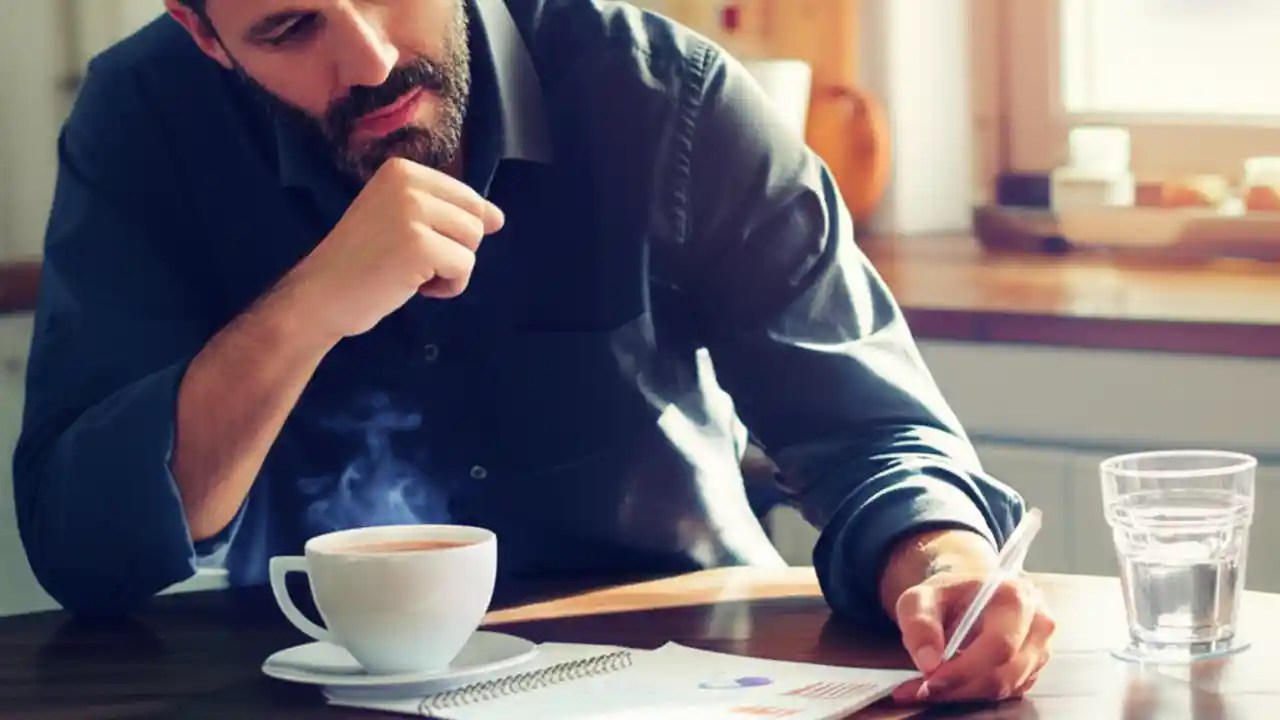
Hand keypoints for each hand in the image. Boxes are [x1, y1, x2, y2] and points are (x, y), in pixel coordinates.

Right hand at [276, 158, 505, 341]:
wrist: (321, 295)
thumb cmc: (363, 262)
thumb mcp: (403, 222)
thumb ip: (448, 214)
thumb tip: (498, 218)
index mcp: (402, 169)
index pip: (467, 197)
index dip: (454, 231)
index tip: (412, 243)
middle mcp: (407, 182)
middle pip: (475, 218)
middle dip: (454, 249)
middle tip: (411, 260)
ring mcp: (411, 211)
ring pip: (473, 242)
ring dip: (451, 269)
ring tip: (413, 272)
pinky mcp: (418, 244)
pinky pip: (464, 267)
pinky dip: (448, 287)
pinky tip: (416, 287)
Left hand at [890, 570, 1055, 703]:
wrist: (967, 594)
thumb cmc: (947, 594)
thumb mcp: (921, 598)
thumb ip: (919, 623)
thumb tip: (928, 662)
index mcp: (1014, 597)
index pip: (999, 644)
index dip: (964, 669)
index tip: (931, 680)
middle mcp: (1037, 623)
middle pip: (1004, 672)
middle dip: (960, 686)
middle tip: (923, 689)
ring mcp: (1039, 649)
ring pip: (1005, 687)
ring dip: (964, 693)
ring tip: (927, 687)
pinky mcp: (1033, 669)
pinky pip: (1006, 693)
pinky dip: (974, 694)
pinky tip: (948, 685)